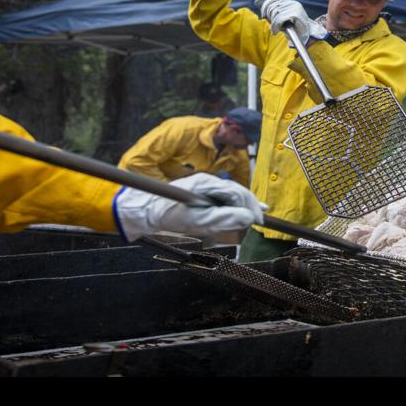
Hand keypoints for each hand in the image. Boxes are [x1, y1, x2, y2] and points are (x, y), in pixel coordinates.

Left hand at [115, 173, 267, 241]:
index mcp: (207, 183)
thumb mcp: (196, 220)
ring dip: (242, 209)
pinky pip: (224, 200)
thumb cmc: (168, 215)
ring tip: (253, 221)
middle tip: (259, 223)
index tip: (258, 222)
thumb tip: (248, 218)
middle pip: (238, 192)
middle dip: (250, 207)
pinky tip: (247, 212)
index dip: (250, 207)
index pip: (237, 192)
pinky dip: (235, 208)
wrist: (146, 211)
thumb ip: (223, 218)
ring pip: (232, 196)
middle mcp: (208, 181)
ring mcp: (205, 187)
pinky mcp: (203, 194)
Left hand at [256, 0, 326, 40]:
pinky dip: (276, 25)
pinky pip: (280, 18)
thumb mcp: (278, 19)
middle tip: (274, 27)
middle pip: (273, 6)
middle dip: (269, 17)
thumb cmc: (292, 31)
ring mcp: (296, 7)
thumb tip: (257, 1)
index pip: (272, 0)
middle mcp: (293, 3)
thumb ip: (269, 10)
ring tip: (277, 29)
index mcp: (289, 2)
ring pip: (275, 12)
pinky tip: (276, 31)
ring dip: (273, 23)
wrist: (306, 39)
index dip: (265, 8)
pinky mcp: (297, 13)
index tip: (263, 16)